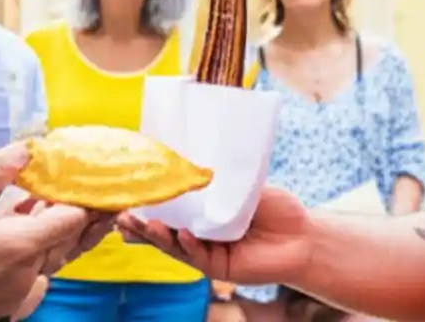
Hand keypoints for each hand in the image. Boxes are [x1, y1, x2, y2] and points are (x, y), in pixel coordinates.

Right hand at [0, 143, 114, 320]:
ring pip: (53, 256)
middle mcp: (29, 272)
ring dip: (49, 231)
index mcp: (20, 244)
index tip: (71, 179)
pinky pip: (36, 273)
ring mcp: (22, 291)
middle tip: (60, 188)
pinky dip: (35, 252)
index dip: (77, 196)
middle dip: (67, 212)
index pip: (73, 218)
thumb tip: (26, 149)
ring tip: (30, 206)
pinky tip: (15, 236)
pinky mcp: (12, 302)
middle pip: (68, 238)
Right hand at [116, 187, 311, 285]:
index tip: (126, 193)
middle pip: (162, 230)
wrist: (304, 235)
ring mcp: (207, 251)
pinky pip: (198, 257)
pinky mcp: (220, 267)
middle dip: (140, 224)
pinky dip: (188, 245)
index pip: (167, 208)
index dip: (147, 203)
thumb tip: (195, 157)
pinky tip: (181, 235)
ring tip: (143, 224)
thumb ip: (222, 180)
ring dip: (156, 237)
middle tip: (120, 215)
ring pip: (174, 246)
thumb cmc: (276, 209)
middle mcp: (199, 233)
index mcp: (201, 213)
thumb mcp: (244, 187)